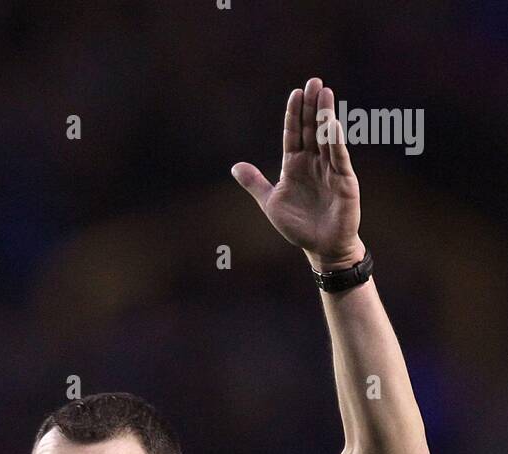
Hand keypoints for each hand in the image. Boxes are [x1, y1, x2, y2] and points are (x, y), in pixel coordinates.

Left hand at [231, 77, 363, 271]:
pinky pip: (339, 157)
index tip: (295, 92)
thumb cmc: (298, 225)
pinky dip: (336, 141)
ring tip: (325, 93)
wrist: (322, 247)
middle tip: (314, 82)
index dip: (294, 114)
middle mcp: (314, 162)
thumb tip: (234, 167)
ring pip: (327, 138)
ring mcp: (330, 169)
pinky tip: (333, 123)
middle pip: (312, 128)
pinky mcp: (344, 180)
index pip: (294, 133)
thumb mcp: (271, 203)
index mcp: (295, 164)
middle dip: (312, 106)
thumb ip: (255, 183)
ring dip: (326, 116)